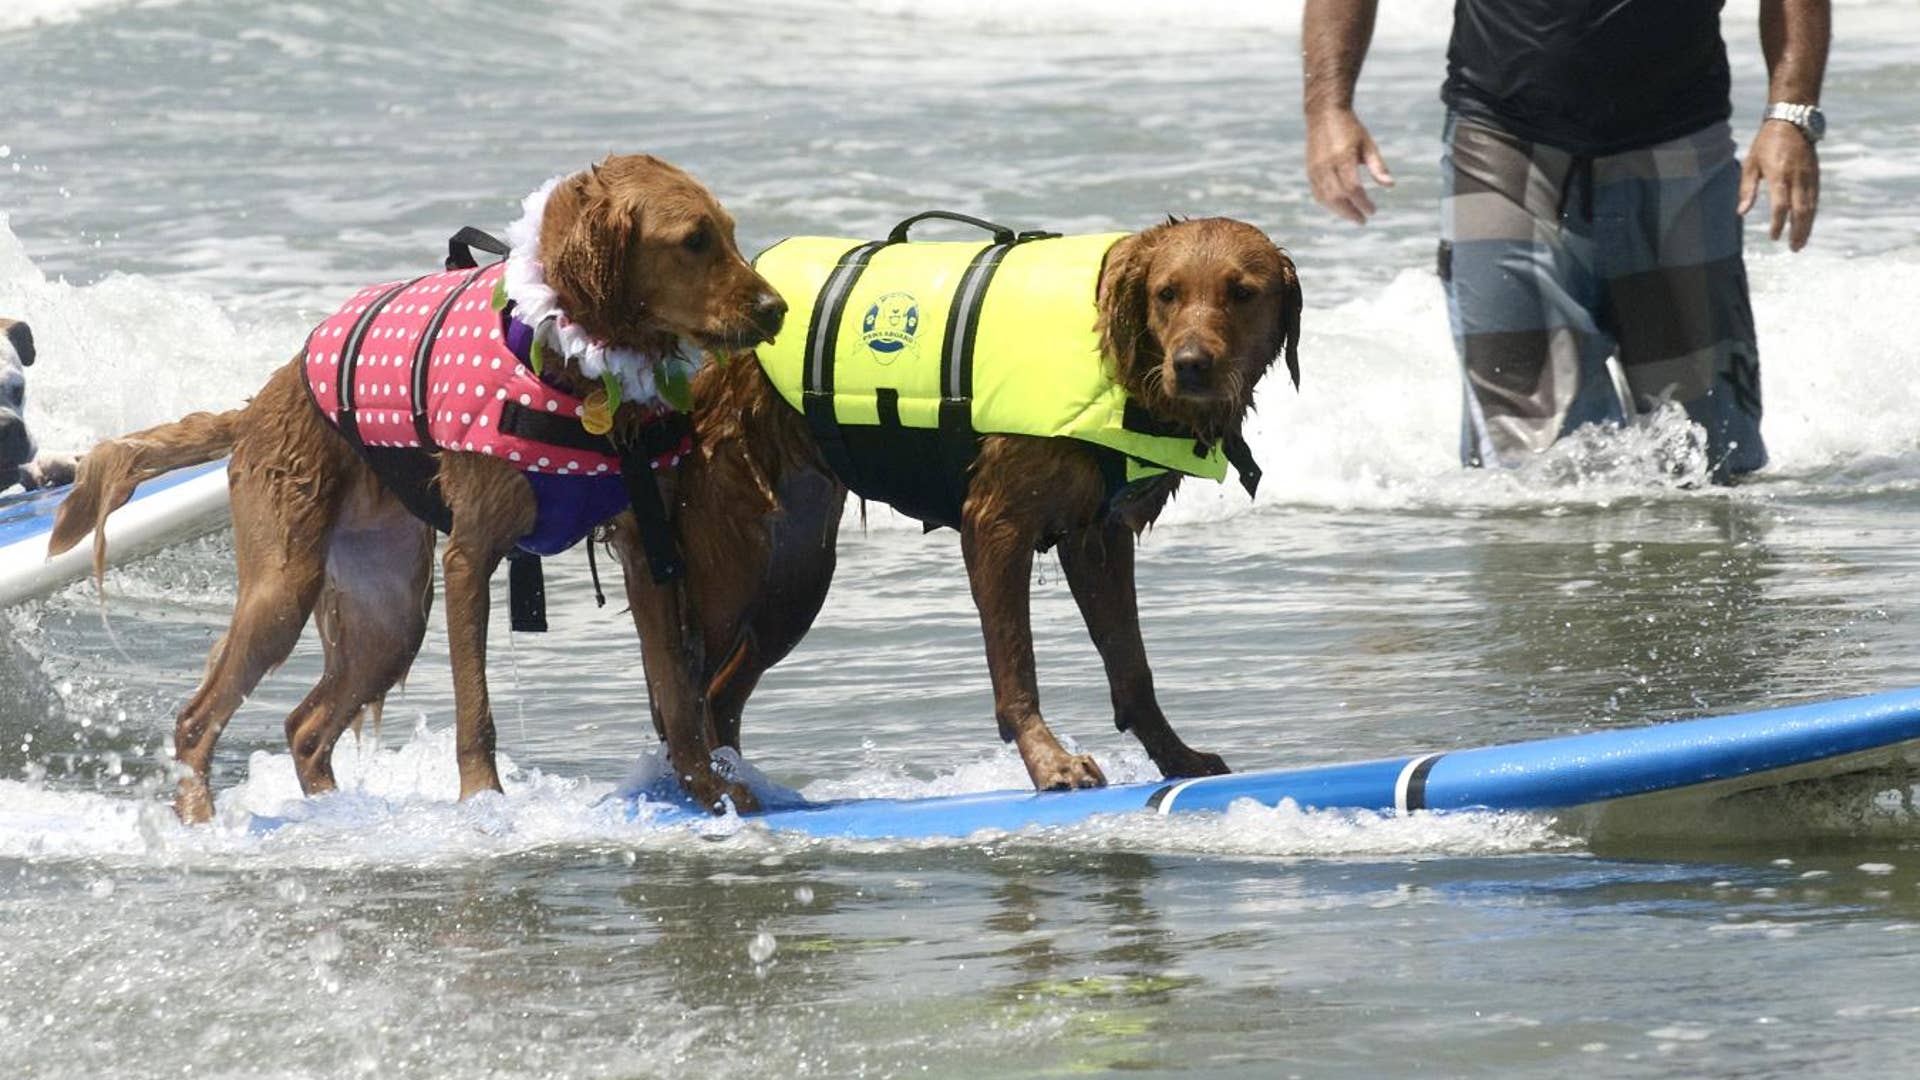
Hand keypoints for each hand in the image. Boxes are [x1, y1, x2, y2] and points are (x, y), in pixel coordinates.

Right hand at [1306, 107, 1394, 224]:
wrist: (1324, 114)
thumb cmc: (1351, 129)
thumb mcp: (1368, 144)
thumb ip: (1378, 166)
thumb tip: (1390, 186)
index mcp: (1342, 157)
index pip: (1352, 188)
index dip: (1363, 202)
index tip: (1373, 211)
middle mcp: (1326, 164)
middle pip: (1337, 197)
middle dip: (1350, 212)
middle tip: (1363, 220)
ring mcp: (1315, 169)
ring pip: (1325, 198)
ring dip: (1339, 211)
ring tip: (1353, 216)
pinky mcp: (1310, 171)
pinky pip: (1317, 193)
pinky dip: (1328, 204)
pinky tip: (1340, 208)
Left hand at [1739, 119, 1819, 250]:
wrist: (1792, 121)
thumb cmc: (1766, 143)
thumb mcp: (1750, 163)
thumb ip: (1747, 189)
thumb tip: (1741, 213)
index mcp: (1779, 174)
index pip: (1780, 204)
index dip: (1778, 223)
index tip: (1773, 237)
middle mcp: (1797, 176)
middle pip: (1801, 209)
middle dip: (1798, 231)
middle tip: (1794, 248)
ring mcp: (1809, 176)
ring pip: (1811, 206)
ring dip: (1807, 226)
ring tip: (1801, 243)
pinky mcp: (1816, 174)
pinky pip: (1815, 198)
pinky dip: (1812, 214)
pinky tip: (1807, 225)